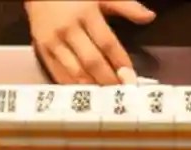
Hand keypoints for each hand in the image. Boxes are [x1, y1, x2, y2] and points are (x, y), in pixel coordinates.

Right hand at [25, 1, 154, 84]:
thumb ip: (126, 6)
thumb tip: (150, 17)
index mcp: (86, 13)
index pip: (107, 43)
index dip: (121, 62)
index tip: (131, 78)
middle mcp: (68, 29)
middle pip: (92, 61)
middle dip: (108, 80)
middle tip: (121, 94)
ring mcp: (52, 41)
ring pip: (74, 71)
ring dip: (92, 87)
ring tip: (106, 99)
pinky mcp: (41, 50)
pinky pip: (58, 74)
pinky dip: (73, 86)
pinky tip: (85, 94)